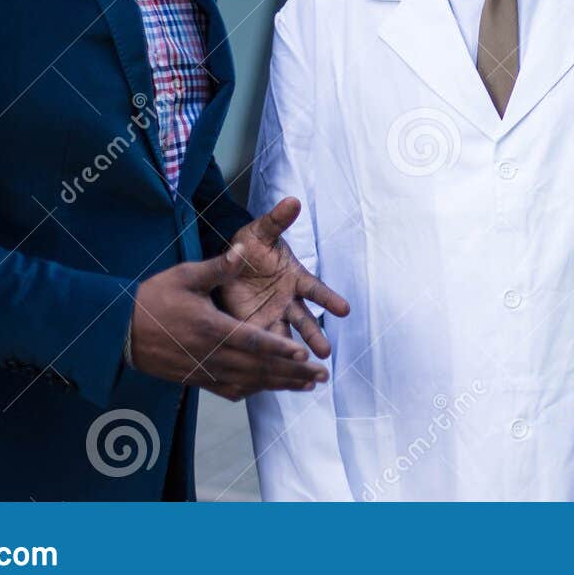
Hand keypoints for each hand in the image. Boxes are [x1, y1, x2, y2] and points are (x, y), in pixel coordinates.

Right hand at [130, 246, 327, 399]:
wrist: (119, 331)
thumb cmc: (153, 299)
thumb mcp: (184, 275)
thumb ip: (218, 266)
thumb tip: (244, 250)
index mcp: (211, 328)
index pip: (252, 342)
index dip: (279, 350)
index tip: (303, 355)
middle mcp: (211, 355)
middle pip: (258, 369)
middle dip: (292, 373)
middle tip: (322, 377)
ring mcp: (204, 371)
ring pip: (249, 383)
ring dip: (280, 385)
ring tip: (308, 386)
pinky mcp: (197, 380)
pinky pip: (231, 390)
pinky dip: (255, 390)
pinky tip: (271, 389)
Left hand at [219, 197, 349, 359]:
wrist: (229, 260)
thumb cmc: (251, 245)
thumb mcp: (262, 232)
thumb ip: (277, 221)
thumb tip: (293, 201)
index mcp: (294, 277)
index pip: (315, 290)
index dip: (329, 299)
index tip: (344, 310)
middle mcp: (287, 300)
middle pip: (305, 320)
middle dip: (314, 335)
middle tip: (325, 352)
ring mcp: (273, 314)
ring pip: (287, 336)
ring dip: (296, 352)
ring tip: (309, 370)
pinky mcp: (254, 325)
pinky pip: (264, 342)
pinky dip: (271, 356)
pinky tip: (277, 373)